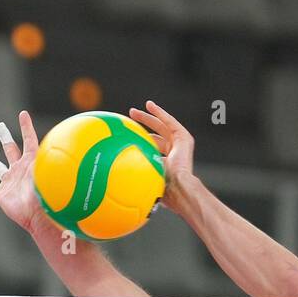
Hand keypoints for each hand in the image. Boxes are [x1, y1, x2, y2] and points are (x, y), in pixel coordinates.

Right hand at [0, 111, 49, 233]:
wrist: (39, 216)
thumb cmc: (46, 196)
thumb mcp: (47, 174)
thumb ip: (49, 161)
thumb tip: (61, 142)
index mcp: (31, 162)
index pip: (29, 140)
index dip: (26, 127)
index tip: (22, 114)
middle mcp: (18, 170)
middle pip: (9, 149)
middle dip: (4, 137)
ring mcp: (9, 182)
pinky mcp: (1, 195)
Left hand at [128, 100, 195, 216]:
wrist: (178, 187)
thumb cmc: (161, 190)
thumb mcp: (144, 180)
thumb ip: (134, 175)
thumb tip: (113, 179)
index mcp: (165, 162)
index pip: (151, 146)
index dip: (140, 138)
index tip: (127, 134)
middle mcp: (173, 152)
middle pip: (156, 133)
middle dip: (142, 124)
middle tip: (129, 117)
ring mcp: (180, 145)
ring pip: (162, 125)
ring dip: (149, 116)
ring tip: (134, 111)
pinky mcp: (184, 138)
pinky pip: (170, 122)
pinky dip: (160, 113)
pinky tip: (150, 106)